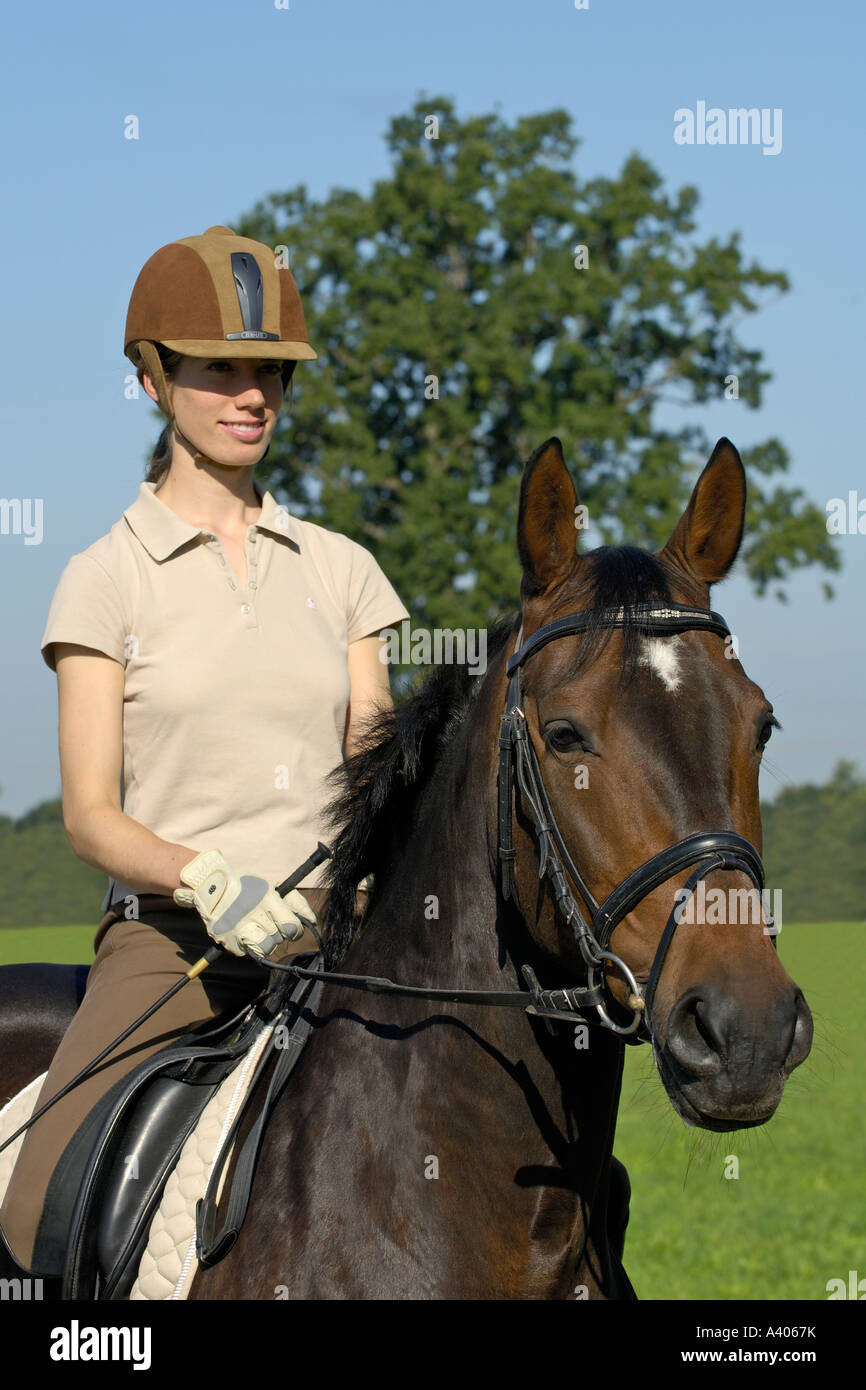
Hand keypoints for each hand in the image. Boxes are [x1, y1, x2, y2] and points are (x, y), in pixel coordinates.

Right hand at [173, 849, 316, 958]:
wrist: (210, 884)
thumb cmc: (247, 885)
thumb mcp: (272, 886)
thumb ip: (296, 902)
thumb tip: (313, 921)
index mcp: (266, 898)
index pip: (292, 928)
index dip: (295, 930)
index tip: (291, 927)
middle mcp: (252, 915)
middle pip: (279, 939)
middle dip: (277, 932)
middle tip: (268, 922)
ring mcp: (237, 930)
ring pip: (266, 949)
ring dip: (265, 941)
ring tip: (257, 928)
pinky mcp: (227, 941)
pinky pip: (248, 952)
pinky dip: (248, 944)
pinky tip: (242, 931)